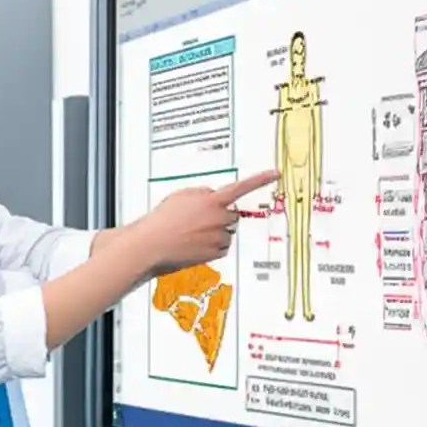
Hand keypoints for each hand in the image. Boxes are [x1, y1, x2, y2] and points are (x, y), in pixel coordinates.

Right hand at [133, 170, 280, 274]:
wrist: (150, 246)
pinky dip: (211, 246)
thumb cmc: (161, 221)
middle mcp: (219, 218)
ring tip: (191, 234)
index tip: (275, 174)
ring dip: (215, 231)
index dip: (260, 179)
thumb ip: (201, 193)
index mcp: (211, 200)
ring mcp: (219, 236)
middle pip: (232, 214)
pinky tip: (193, 244)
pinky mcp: (216, 252)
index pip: (240, 187)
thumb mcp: (179, 196)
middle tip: (199, 220)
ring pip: (227, 232)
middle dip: (221, 216)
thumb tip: (213, 195)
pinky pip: (221, 247)